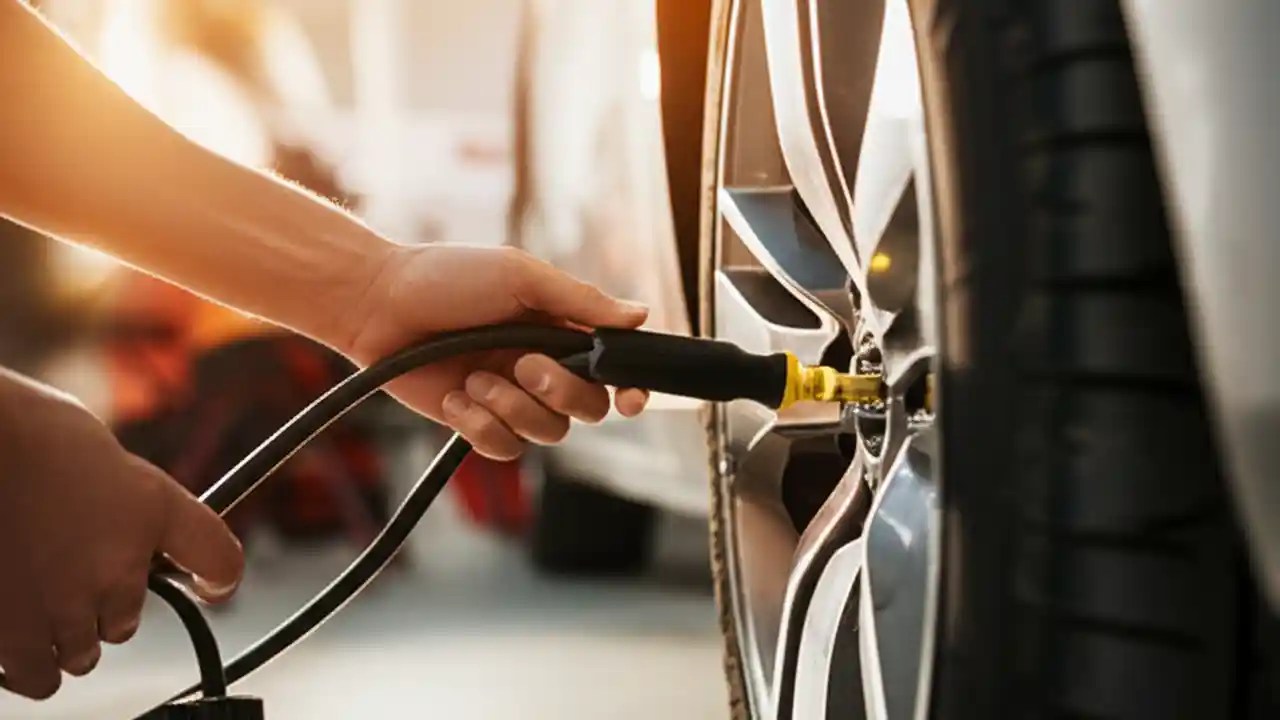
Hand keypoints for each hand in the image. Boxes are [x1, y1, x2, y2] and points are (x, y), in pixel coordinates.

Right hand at [0, 371, 241, 699]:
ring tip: (30, 593)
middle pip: (126, 622)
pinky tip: (10, 623)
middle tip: (65, 569)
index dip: (215, 577)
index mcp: (150, 507)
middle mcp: (117, 566)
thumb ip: (123, 504)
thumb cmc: (21, 432)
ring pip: (79, 653)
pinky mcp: (8, 636)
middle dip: (101, 603)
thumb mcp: (97, 454)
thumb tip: (122, 538)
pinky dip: (22, 659)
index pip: (221, 560)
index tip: (202, 582)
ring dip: (62, 633)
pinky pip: (32, 674)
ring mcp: (62, 606)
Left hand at [339, 244, 650, 459]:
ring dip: (512, 407)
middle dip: (560, 392)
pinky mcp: (476, 422)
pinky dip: (480, 426)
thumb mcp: (521, 276)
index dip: (632, 388)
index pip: (615, 369)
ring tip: (472, 379)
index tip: (632, 398)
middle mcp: (544, 365)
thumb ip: (580, 300)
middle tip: (523, 364)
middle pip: (590, 408)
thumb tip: (640, 316)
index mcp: (562, 328)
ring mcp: (511, 397)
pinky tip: (454, 397)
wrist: (377, 303)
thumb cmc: (447, 277)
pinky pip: (504, 447)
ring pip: (549, 433)